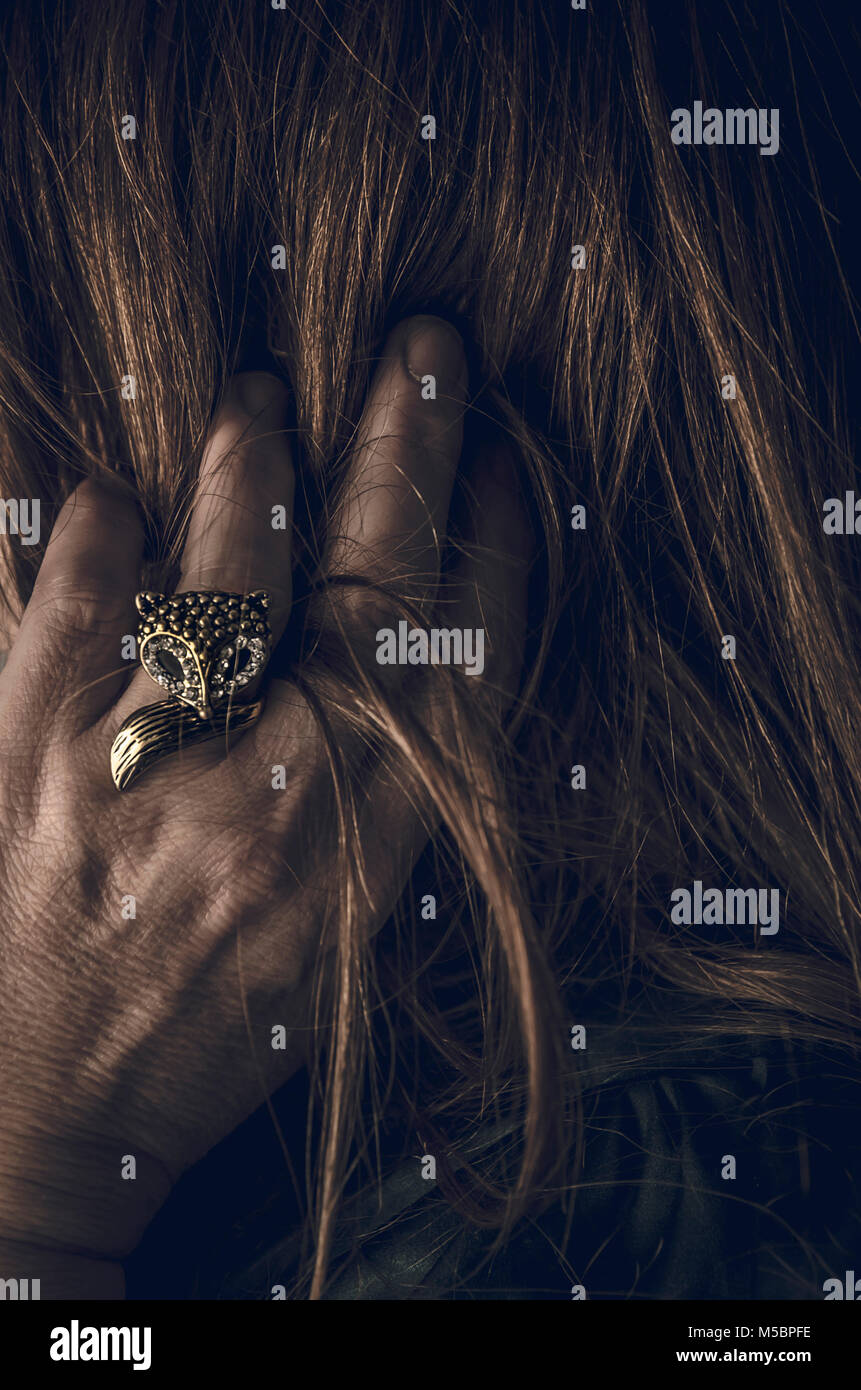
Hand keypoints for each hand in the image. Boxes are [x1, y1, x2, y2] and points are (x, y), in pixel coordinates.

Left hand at [0, 315, 529, 1295]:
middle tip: (418, 350)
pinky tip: (102, 500)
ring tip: (257, 404)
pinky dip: (83, 555)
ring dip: (245, 484)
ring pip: (215, 591)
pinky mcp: (28, 774)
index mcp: (366, 852)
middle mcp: (271, 807)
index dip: (486, 545)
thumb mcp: (340, 939)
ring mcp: (143, 785)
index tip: (497, 458)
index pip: (456, 663)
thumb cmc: (217, 1033)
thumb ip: (382, 801)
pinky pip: (61, 632)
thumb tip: (413, 652)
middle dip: (399, 459)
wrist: (54, 1121)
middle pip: (360, 600)